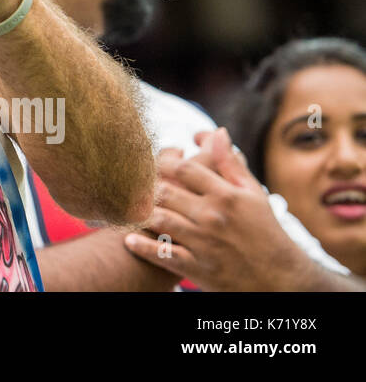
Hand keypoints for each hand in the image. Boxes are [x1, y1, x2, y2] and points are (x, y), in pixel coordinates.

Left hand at [123, 127, 318, 290]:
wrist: (280, 278)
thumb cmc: (264, 230)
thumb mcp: (252, 193)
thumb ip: (230, 162)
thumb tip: (216, 131)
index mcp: (225, 195)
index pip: (184, 168)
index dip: (164, 160)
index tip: (156, 162)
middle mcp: (212, 216)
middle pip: (165, 190)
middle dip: (147, 186)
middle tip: (134, 184)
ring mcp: (203, 242)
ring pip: (159, 219)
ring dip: (141, 212)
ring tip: (131, 207)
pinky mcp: (197, 267)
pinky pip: (162, 254)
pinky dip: (142, 246)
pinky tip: (130, 239)